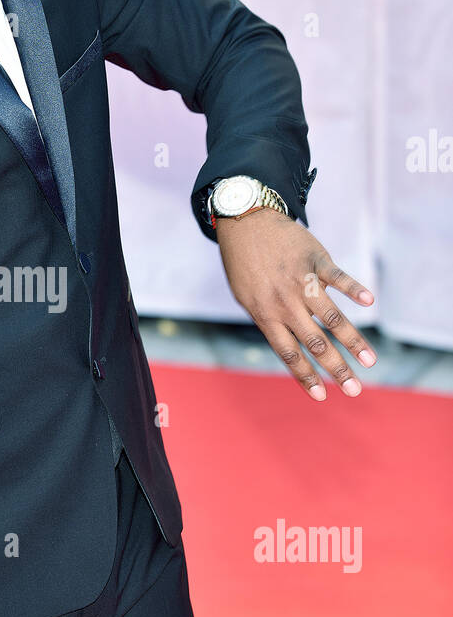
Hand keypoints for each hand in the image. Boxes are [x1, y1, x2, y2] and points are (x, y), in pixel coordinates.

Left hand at [215, 208, 376, 399]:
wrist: (246, 220)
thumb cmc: (246, 263)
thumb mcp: (246, 297)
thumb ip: (269, 321)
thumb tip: (290, 346)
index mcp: (266, 315)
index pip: (289, 354)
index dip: (305, 377)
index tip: (321, 396)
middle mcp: (285, 302)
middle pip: (316, 343)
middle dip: (337, 370)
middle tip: (355, 390)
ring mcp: (302, 281)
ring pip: (332, 317)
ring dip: (353, 341)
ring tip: (370, 361)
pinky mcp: (315, 260)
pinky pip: (338, 277)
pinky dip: (355, 289)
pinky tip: (369, 302)